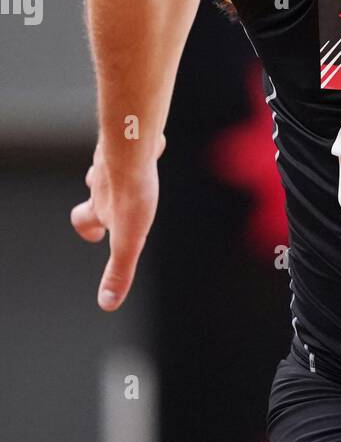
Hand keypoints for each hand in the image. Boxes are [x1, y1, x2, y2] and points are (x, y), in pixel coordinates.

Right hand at [70, 133, 166, 309]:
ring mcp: (114, 157)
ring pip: (111, 163)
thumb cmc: (132, 194)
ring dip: (120, 169)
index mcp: (100, 205)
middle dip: (102, 195)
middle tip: (116, 200)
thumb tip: (107, 304)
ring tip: (137, 171)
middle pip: (94, 187)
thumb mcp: (129, 242)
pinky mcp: (131, 137)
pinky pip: (135, 141)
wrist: (133, 148)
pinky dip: (142, 146)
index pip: (84, 219)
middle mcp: (102, 181)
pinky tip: (155, 144)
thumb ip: (119, 271)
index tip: (96, 235)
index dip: (87, 228)